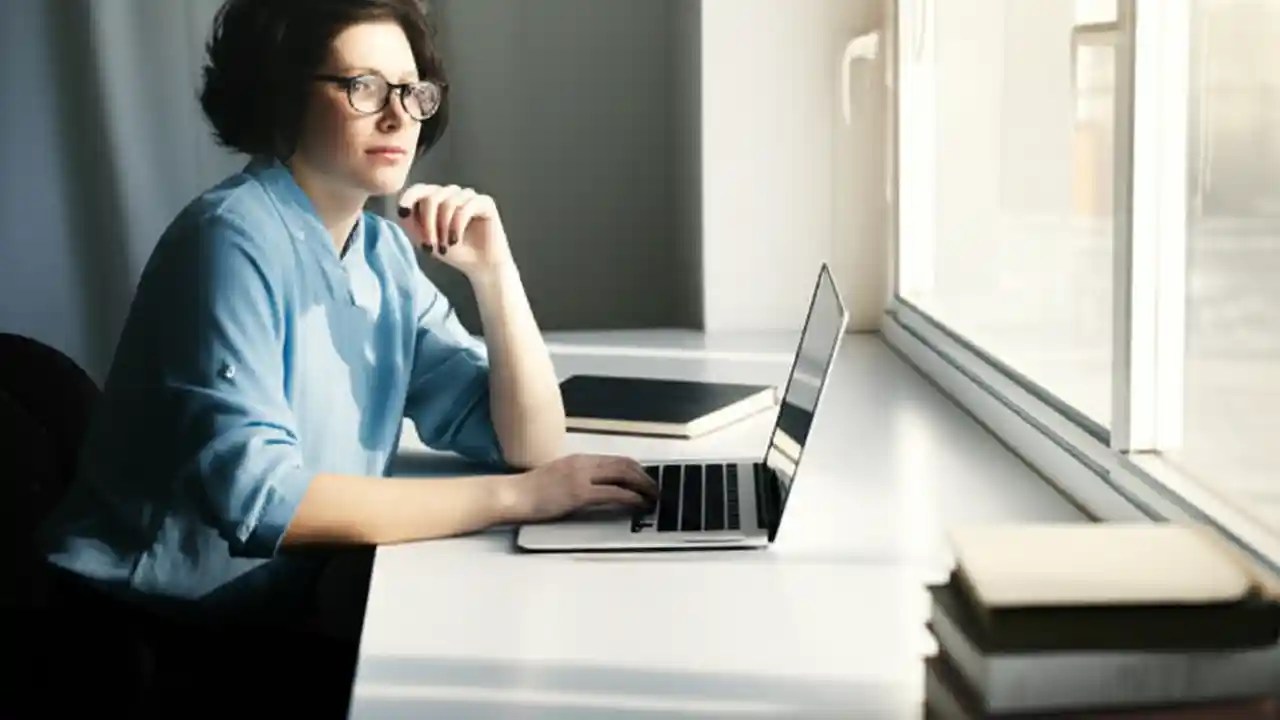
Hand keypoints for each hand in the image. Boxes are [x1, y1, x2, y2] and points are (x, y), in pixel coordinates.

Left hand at [396, 184, 513, 278]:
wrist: (480, 265)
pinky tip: (455, 241)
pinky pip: (465, 208)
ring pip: (448, 203)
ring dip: (442, 228)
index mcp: (436, 197)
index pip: (419, 189)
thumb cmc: (453, 252)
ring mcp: (469, 196)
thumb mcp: (425, 239)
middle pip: (432, 197)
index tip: (402, 213)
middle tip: (429, 247)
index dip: (408, 198)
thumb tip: (401, 210)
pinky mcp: (485, 202)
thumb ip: (411, 224)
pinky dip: (456, 226)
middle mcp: (452, 193)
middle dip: (427, 224)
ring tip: (444, 247)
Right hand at [500, 454, 658, 523]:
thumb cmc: (532, 491)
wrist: (514, 495)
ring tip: (653, 497)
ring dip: (643, 486)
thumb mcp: (559, 477)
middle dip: (645, 476)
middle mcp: (583, 463)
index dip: (636, 469)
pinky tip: (639, 503)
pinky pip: (613, 492)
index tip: (647, 479)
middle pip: (624, 464)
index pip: (615, 459)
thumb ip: (579, 478)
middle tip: (657, 489)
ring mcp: (581, 477)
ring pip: (623, 475)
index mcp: (579, 459)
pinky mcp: (579, 493)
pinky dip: (631, 497)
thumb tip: (598, 487)